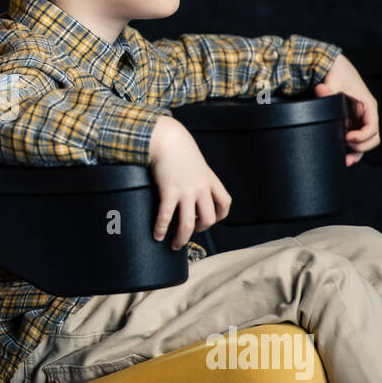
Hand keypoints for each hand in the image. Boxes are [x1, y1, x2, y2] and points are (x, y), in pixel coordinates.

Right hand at [147, 117, 231, 249]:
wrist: (167, 137)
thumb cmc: (177, 147)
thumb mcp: (195, 161)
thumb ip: (196, 174)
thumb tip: (188, 182)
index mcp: (209, 180)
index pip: (225, 203)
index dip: (219, 216)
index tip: (207, 220)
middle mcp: (201, 188)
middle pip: (208, 219)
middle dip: (199, 230)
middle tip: (188, 232)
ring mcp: (186, 191)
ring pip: (188, 223)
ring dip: (181, 239)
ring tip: (174, 245)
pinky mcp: (169, 191)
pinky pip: (166, 216)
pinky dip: (161, 228)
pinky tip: (157, 235)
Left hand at [312, 54, 379, 165]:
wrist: (332, 66)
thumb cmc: (338, 72)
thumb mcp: (333, 80)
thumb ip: (327, 89)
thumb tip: (320, 90)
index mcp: (368, 105)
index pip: (372, 127)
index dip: (362, 137)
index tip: (347, 138)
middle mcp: (366, 114)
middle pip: (373, 138)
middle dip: (361, 147)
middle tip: (344, 146)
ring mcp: (359, 119)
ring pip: (365, 142)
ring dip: (357, 152)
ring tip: (344, 159)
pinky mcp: (351, 122)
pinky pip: (355, 139)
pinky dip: (351, 149)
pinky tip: (341, 155)